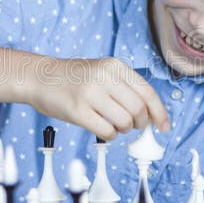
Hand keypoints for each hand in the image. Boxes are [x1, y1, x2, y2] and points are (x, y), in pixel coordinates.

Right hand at [24, 56, 170, 140]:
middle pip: (138, 109)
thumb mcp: (102, 71)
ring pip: (125, 122)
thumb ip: (125, 87)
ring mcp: (90, 94)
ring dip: (124, 130)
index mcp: (114, 66)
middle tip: (133, 126)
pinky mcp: (77, 111)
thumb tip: (150, 114)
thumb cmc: (73, 77)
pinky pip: (106, 132)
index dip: (159, 112)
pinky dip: (110, 136)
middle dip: (141, 123)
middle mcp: (104, 77)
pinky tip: (103, 130)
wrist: (39, 77)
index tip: (164, 126)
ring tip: (114, 125)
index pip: (147, 92)